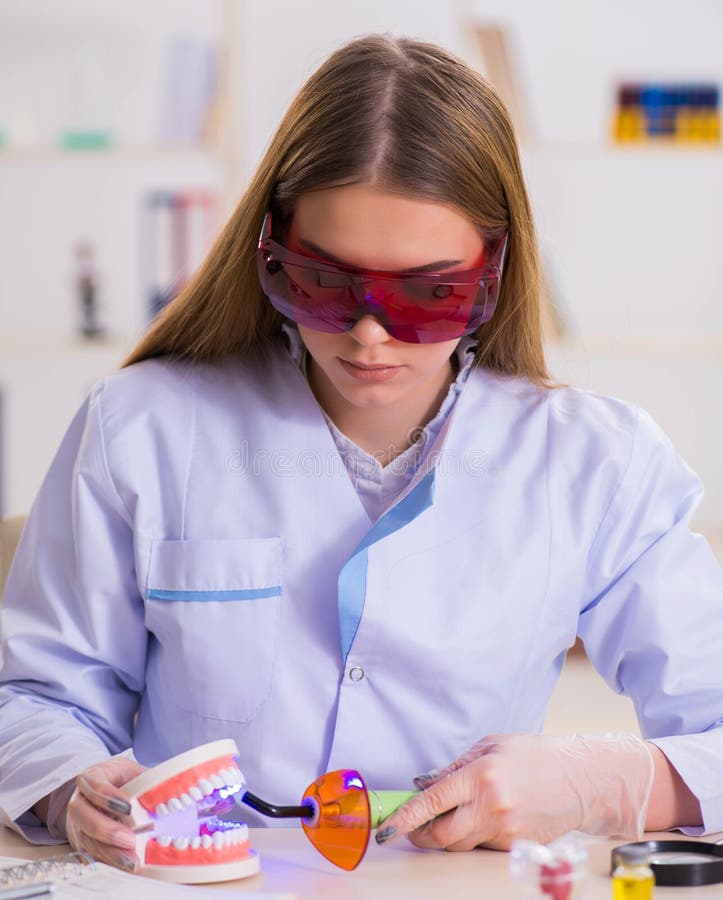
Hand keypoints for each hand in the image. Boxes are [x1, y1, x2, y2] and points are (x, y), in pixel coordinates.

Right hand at [64, 756, 146, 870]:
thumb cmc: (120, 781)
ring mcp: (78, 825)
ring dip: (109, 852)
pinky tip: (126, 866)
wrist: (99, 793)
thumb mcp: (132, 772)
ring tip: (132, 860)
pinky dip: (109, 862)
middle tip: (130, 839)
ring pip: (86, 840)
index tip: (127, 807)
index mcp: (92, 777)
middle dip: (106, 829)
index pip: (94, 783)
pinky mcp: (82, 845)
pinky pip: (92, 855)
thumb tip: (175, 789)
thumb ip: (148, 779)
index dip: (108, 796)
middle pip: (83, 815)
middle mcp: (80, 801)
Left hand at [376, 733, 653, 851]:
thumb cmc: (535, 755)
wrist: (581, 778)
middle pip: (441, 835)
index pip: (432, 802)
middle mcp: (492, 808)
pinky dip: (474, 835)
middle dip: (422, 833)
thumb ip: (456, 767)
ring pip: (461, 844)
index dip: (406, 817)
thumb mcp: (491, 746)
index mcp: (481, 777)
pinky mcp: (517, 846)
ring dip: (448, 833)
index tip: (388, 827)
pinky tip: (485, 816)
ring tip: (454, 813)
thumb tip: (425, 785)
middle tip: (413, 826)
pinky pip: (482, 846)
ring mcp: (505, 831)